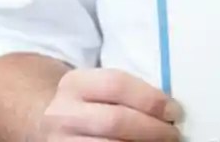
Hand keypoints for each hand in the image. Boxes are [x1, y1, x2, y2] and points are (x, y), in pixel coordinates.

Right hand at [38, 68, 182, 140]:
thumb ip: (125, 92)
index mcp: (75, 83)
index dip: (151, 99)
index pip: (117, 85)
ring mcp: (60, 141)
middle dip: (152, 129)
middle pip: (116, 121)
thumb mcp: (95, 87)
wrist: (44, 122)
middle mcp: (63, 113)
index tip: (175, 111)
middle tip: (174, 134)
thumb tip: (169, 109)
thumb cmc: (85, 104)